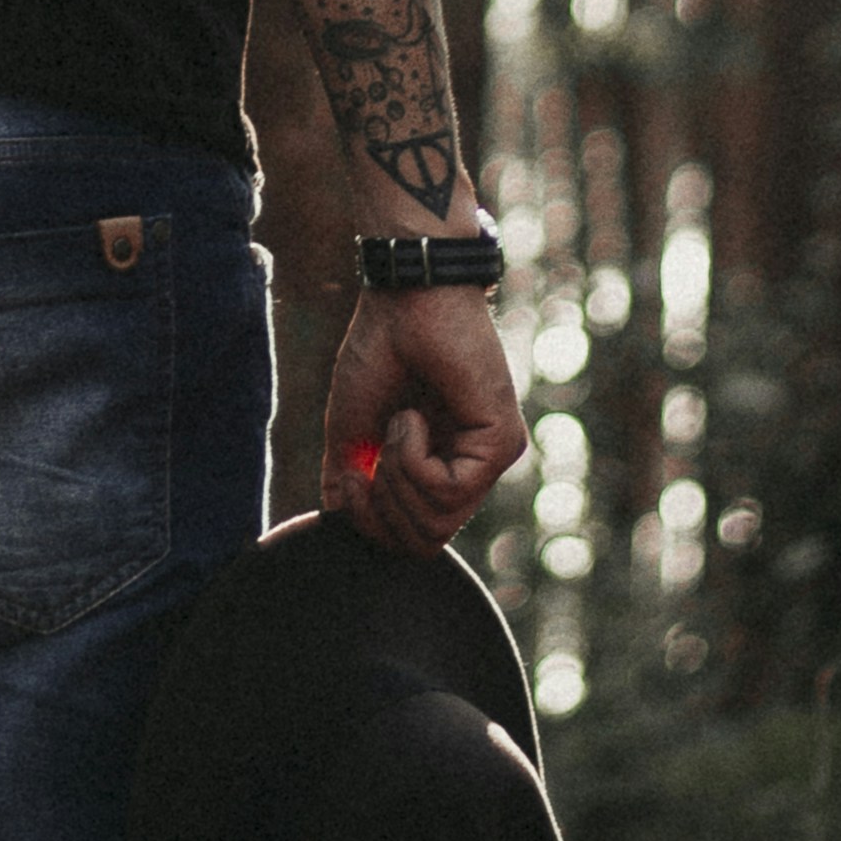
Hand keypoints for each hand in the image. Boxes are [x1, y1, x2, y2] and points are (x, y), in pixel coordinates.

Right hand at [322, 280, 527, 558]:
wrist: (406, 296)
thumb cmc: (381, 348)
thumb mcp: (352, 427)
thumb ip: (350, 478)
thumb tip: (338, 521)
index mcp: (440, 467)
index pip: (413, 539)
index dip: (370, 525)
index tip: (348, 481)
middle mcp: (470, 470)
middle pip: (423, 543)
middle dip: (380, 512)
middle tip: (368, 461)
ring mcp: (490, 459)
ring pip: (435, 525)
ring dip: (395, 478)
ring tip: (395, 424)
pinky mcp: (501, 443)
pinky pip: (449, 490)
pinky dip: (411, 459)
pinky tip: (410, 418)